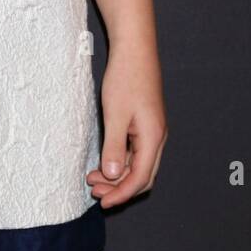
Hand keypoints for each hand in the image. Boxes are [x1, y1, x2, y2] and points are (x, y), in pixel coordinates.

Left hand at [86, 39, 167, 208]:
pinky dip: (121, 160)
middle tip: (95, 192)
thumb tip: (114, 176)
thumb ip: (115, 147)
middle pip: (142, 176)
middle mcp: (157, 137)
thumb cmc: (126, 77)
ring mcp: (152, 129)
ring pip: (139, 164)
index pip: (139, 178)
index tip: (102, 202)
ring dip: (118, 175)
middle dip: (119, 188)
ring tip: (94, 177)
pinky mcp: (145, 122)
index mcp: (153, 137)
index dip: (121, 194)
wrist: (135, 48)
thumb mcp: (115, 114)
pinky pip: (136, 151)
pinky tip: (105, 160)